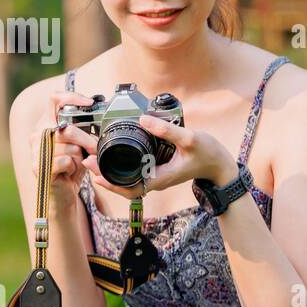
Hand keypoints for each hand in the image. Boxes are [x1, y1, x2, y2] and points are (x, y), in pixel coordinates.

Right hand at [33, 88, 98, 208]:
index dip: (72, 97)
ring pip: (68, 147)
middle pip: (67, 128)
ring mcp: (36, 151)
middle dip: (86, 140)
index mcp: (46, 124)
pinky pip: (65, 161)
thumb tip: (99, 119)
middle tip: (93, 149)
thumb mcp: (80, 144)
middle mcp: (38, 134)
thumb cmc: (72, 165)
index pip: (54, 100)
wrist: (63, 192)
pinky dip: (73, 168)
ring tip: (75, 164)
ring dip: (79, 158)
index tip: (89, 103)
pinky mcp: (39, 167)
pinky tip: (69, 172)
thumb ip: (83, 130)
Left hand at [82, 114, 238, 199]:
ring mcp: (157, 176)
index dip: (110, 181)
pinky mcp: (158, 170)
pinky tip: (114, 156)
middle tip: (87, 159)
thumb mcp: (189, 139)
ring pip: (128, 181)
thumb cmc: (208, 153)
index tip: (94, 168)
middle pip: (124, 185)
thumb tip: (143, 120)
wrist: (220, 165)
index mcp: (160, 178)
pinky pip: (135, 174)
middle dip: (103, 175)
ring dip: (110, 172)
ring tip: (95, 158)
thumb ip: (166, 130)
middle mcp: (156, 180)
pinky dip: (122, 168)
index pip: (129, 187)